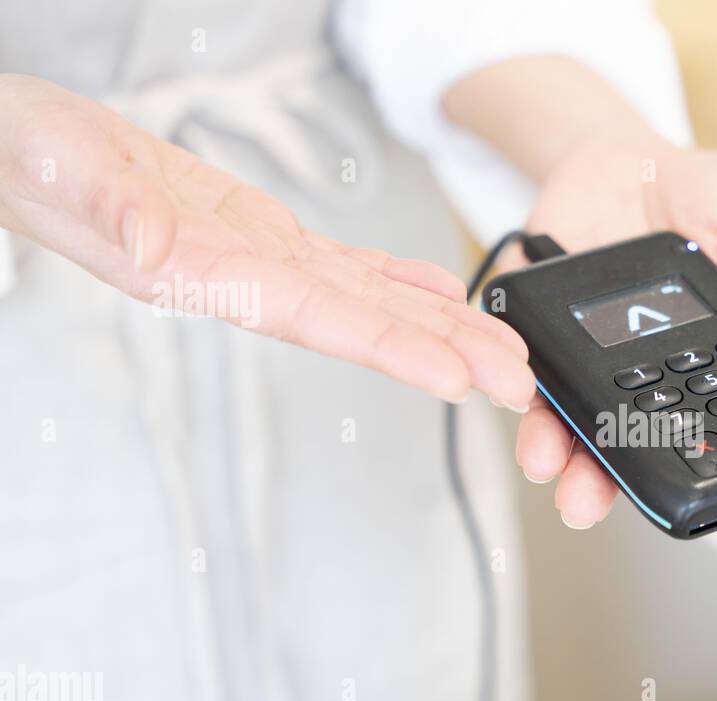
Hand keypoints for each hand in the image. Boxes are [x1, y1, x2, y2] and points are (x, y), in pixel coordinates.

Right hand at [0, 74, 533, 408]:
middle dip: (447, 356)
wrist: (18, 154)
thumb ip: (110, 208)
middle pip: (368, 326)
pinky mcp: (262, 237)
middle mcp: (249, 283)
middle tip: (521, 384)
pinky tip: (440, 288)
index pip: (321, 321)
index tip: (459, 381)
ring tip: (504, 348)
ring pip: (369, 301)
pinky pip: (346, 267)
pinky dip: (397, 278)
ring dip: (440, 325)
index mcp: (211, 277)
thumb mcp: (60, 168)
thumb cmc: (29, 160)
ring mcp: (261, 262)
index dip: (393, 349)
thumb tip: (155, 250)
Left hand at [513, 137, 716, 527]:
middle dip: (603, 481)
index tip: (693, 487)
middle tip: (587, 506)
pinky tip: (524, 406)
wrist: (621, 151)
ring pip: (569, 420)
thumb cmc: (699, 194)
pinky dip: (521, 393)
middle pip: (624, 441)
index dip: (693, 460)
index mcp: (698, 367)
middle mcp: (640, 376)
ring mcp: (587, 357)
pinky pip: (525, 371)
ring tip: (549, 471)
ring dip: (557, 453)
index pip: (697, 427)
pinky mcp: (538, 330)